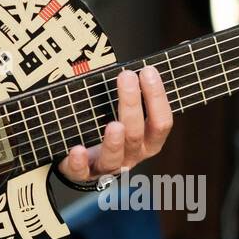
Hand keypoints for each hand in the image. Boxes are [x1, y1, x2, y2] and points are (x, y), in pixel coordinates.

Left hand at [54, 65, 172, 183]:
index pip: (161, 122)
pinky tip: (77, 150)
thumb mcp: (124, 113)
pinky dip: (79, 162)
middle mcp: (132, 155)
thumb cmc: (107, 129)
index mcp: (147, 140)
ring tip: (114, 125)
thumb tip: (130, 65)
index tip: (148, 71)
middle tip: (127, 77)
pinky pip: (82, 172)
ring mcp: (109, 166)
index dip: (157, 97)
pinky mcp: (84, 173)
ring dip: (114, 141)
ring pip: (115, 157)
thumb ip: (130, 95)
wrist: (85, 159)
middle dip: (133, 105)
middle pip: (136, 134)